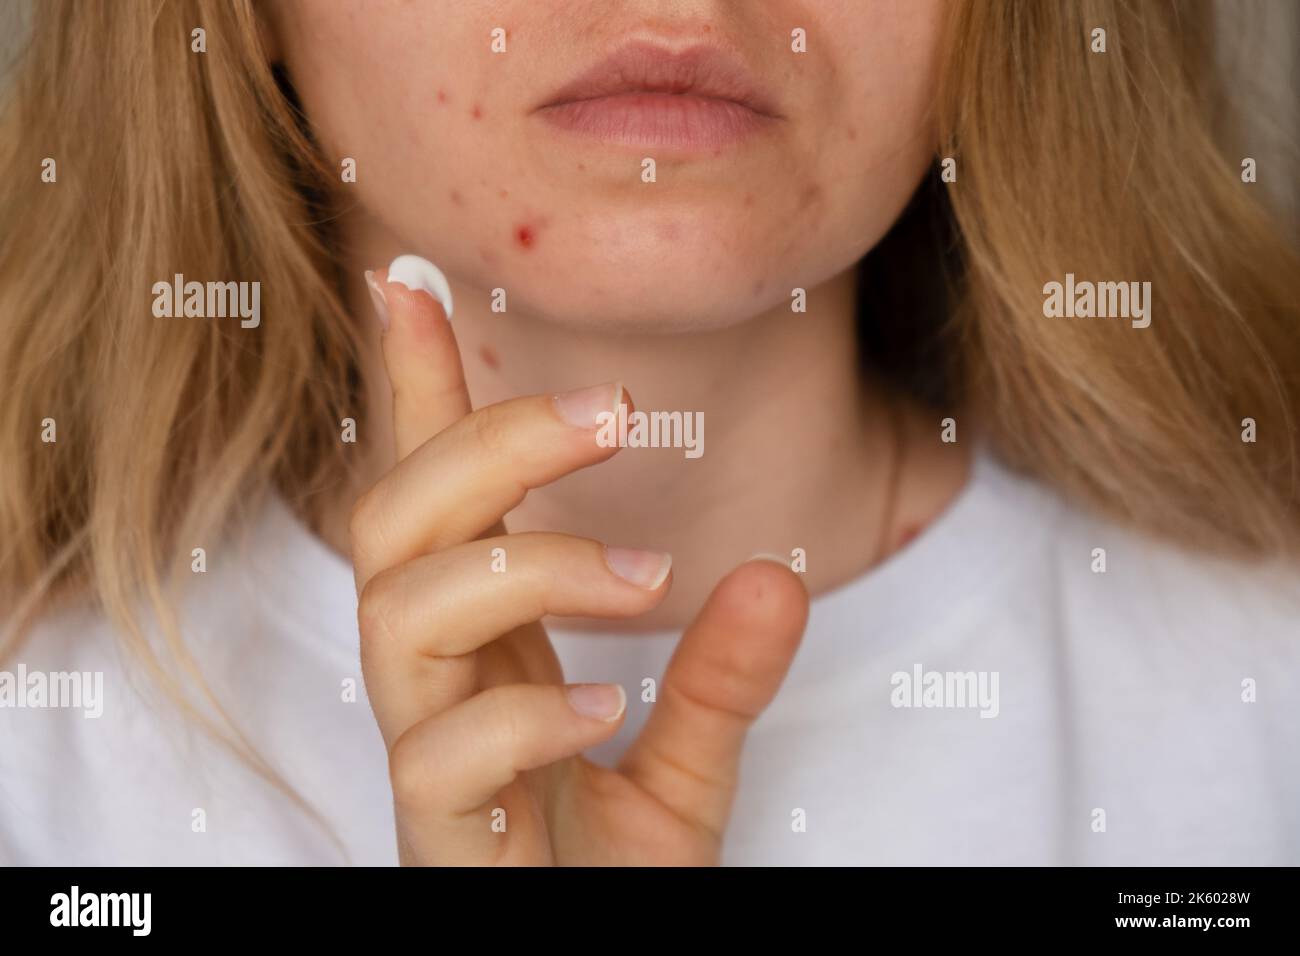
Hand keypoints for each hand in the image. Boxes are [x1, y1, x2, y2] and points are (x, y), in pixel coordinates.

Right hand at [352, 265, 808, 864]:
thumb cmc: (608, 879)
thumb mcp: (682, 769)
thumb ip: (719, 679)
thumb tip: (774, 575)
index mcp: (477, 646)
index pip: (426, 493)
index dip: (412, 389)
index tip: (413, 282)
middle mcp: (433, 684)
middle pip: (394, 523)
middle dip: (487, 448)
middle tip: (614, 412)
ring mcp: (426, 757)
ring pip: (399, 614)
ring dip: (523, 566)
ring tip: (642, 577)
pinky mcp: (439, 837)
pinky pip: (440, 753)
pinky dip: (524, 712)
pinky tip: (607, 707)